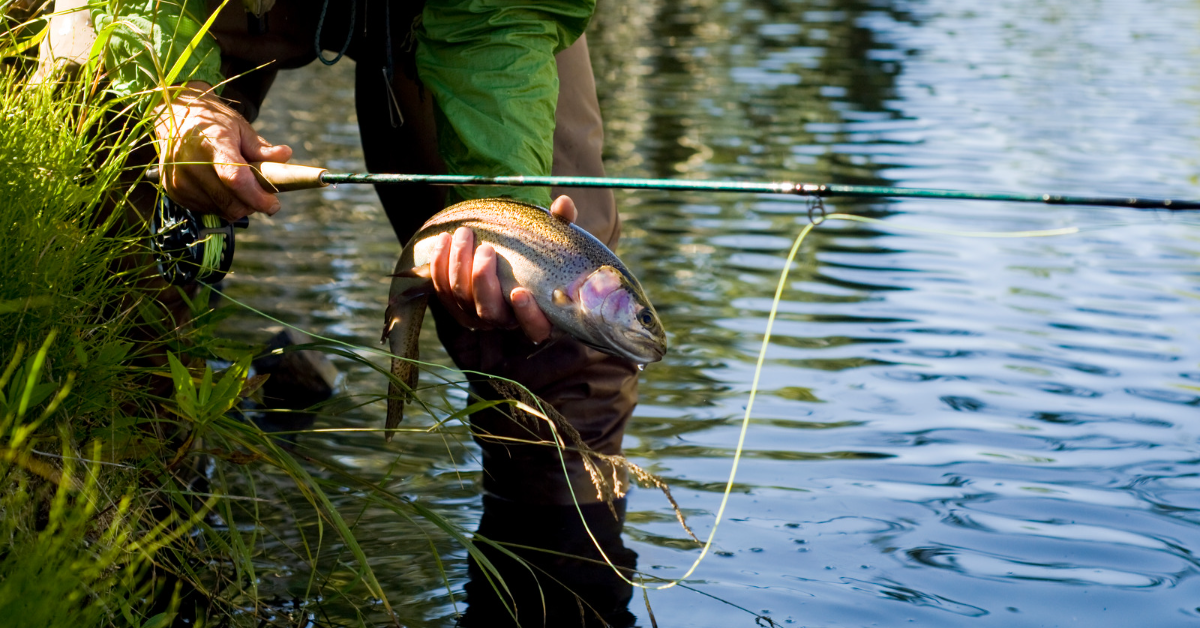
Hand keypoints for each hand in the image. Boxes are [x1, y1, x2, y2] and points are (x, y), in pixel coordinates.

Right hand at [154, 81, 292, 220]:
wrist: (174, 116)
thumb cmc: (213, 122)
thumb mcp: (240, 127)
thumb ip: (261, 147)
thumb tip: (285, 155)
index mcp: (211, 145)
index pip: (236, 179)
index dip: (257, 197)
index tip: (273, 204)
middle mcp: (191, 165)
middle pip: (230, 202)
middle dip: (252, 204)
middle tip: (262, 195)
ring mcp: (180, 181)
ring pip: (221, 210)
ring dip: (237, 205)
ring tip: (238, 184)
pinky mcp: (174, 191)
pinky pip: (207, 209)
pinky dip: (220, 204)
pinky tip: (220, 186)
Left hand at [430, 195, 578, 342]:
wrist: (507, 255)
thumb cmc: (540, 252)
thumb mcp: (555, 237)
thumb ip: (562, 223)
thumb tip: (564, 202)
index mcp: (539, 313)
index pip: (537, 330)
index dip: (528, 316)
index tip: (519, 292)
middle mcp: (507, 320)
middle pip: (490, 313)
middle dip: (483, 281)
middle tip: (486, 248)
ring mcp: (478, 316)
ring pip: (463, 300)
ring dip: (459, 266)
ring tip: (464, 234)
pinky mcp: (455, 305)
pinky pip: (442, 292)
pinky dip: (439, 266)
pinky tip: (444, 240)